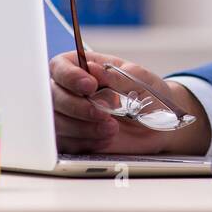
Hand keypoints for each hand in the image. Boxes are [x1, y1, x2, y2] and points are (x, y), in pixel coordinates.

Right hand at [48, 49, 211, 154]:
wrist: (158, 125)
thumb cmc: (148, 94)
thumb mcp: (140, 79)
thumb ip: (117, 75)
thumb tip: (93, 69)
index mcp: (83, 67)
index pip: (60, 66)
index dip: (70, 77)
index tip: (90, 86)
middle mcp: (70, 90)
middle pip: (53, 97)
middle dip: (78, 107)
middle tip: (104, 113)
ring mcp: (69, 116)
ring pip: (57, 123)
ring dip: (83, 128)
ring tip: (112, 128)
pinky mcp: (72, 139)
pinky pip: (65, 144)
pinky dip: (86, 142)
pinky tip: (105, 139)